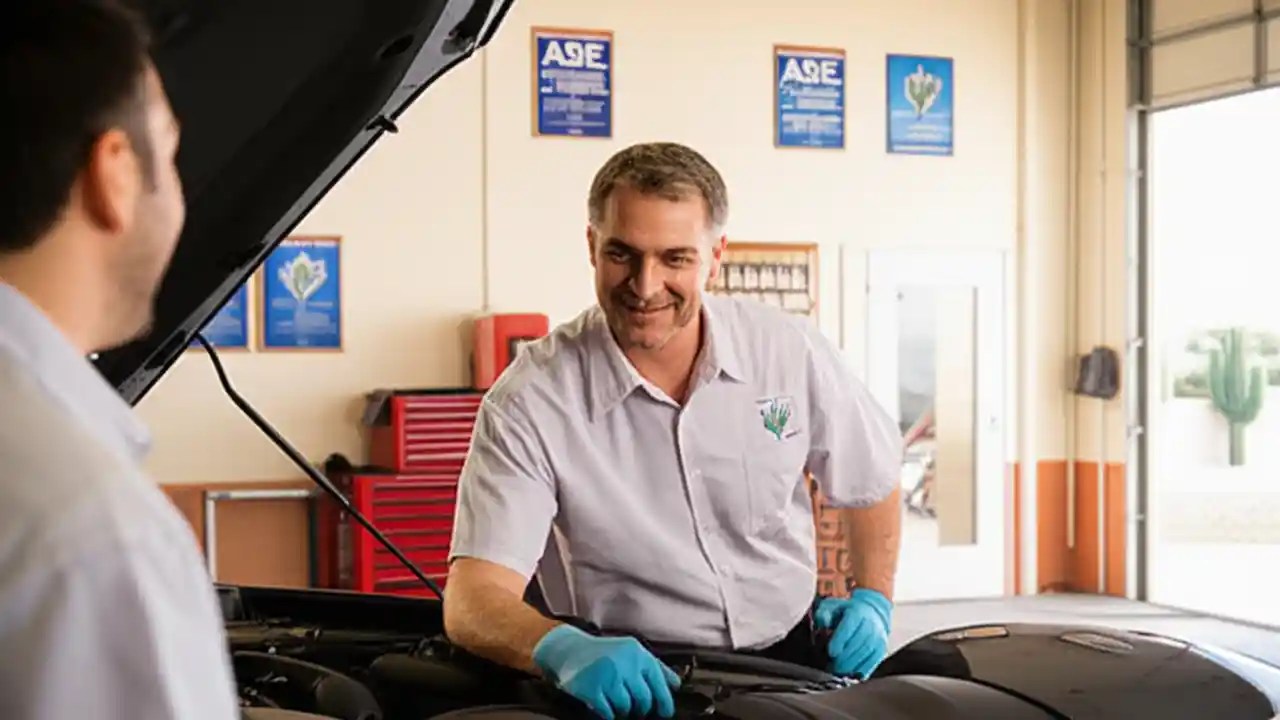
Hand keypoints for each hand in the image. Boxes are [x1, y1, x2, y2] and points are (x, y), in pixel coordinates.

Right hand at [532, 624, 681, 718]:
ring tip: (618, 705)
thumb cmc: (604, 653)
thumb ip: (655, 666)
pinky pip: (608, 712)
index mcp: (638, 654)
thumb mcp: (631, 652)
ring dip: (624, 711)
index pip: (659, 683)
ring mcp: (607, 676)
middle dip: (641, 709)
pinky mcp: (591, 689)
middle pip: (644, 699)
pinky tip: (605, 708)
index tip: (664, 712)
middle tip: (636, 710)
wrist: (568, 649)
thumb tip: (676, 684)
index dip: (664, 702)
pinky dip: (608, 714)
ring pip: (626, 707)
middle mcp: (625, 663)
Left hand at [813, 588, 892, 678]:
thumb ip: (824, 614)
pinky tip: (849, 674)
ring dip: (851, 665)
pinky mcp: (881, 650)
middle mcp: (871, 624)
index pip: (850, 625)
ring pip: (867, 653)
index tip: (831, 652)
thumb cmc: (846, 612)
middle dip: (844, 657)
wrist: (870, 613)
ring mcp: (878, 637)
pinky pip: (873, 662)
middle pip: (859, 642)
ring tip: (838, 671)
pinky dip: (861, 670)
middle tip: (831, 666)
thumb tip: (823, 624)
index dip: (840, 640)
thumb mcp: (831, 607)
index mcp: (857, 611)